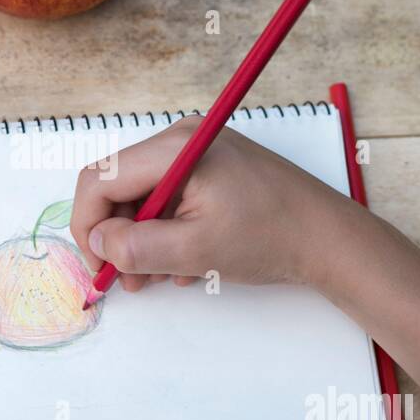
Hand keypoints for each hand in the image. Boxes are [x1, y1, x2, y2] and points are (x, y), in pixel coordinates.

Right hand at [70, 117, 361, 291]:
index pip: (100, 180)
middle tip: (127, 280)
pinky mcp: (210, 167)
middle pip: (118, 186)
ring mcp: (196, 151)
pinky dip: (165, 231)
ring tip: (157, 277)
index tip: (99, 267)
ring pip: (141, 196)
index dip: (89, 227)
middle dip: (117, 236)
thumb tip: (99, 243)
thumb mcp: (195, 251)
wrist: (329, 238)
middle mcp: (181, 139)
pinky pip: (167, 197)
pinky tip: (183, 262)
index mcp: (175, 148)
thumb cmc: (272, 238)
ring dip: (141, 240)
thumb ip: (137, 247)